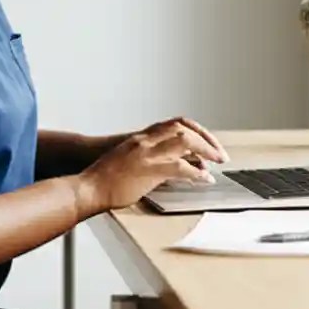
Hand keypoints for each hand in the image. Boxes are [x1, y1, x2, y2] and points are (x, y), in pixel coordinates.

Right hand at [81, 119, 226, 209]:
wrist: (87, 186)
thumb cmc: (106, 177)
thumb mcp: (130, 160)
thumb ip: (151, 158)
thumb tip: (175, 165)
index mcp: (143, 138)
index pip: (177, 123)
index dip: (197, 130)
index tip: (210, 141)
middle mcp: (147, 141)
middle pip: (185, 129)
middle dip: (206, 139)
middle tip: (220, 154)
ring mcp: (148, 154)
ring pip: (185, 141)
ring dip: (206, 151)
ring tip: (218, 162)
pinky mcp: (148, 170)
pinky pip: (179, 167)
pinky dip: (196, 173)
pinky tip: (205, 179)